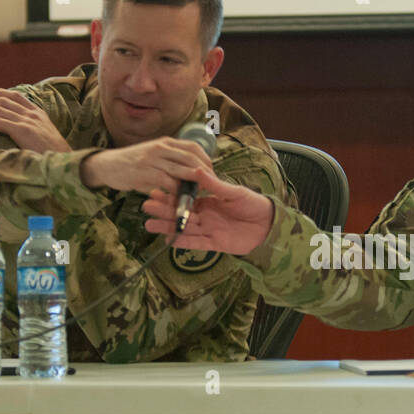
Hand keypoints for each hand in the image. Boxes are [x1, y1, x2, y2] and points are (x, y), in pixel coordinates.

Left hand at [0, 89, 70, 152]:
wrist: (66, 162)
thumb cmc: (56, 158)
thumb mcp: (47, 140)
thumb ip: (35, 133)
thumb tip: (20, 138)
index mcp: (39, 114)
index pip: (16, 96)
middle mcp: (33, 114)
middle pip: (1, 101)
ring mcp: (28, 120)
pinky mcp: (22, 129)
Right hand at [80, 136, 214, 194]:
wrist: (107, 165)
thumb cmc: (134, 163)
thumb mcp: (154, 155)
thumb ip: (171, 161)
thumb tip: (194, 172)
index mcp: (165, 142)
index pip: (193, 147)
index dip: (206, 160)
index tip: (212, 173)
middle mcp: (160, 148)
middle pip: (191, 159)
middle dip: (205, 174)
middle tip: (210, 188)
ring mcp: (152, 160)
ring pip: (181, 171)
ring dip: (193, 185)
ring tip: (199, 196)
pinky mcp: (144, 173)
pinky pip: (167, 183)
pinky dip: (176, 193)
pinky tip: (181, 200)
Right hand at [142, 167, 274, 254]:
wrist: (268, 224)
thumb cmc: (252, 204)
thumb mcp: (233, 192)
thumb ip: (214, 185)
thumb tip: (197, 170)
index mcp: (208, 202)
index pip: (185, 200)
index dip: (170, 197)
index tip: (155, 192)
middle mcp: (205, 216)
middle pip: (180, 215)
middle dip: (163, 211)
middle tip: (145, 206)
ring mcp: (208, 231)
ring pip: (184, 229)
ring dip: (167, 226)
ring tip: (148, 224)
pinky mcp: (215, 244)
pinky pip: (196, 244)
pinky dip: (183, 242)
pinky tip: (167, 240)